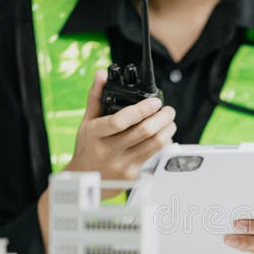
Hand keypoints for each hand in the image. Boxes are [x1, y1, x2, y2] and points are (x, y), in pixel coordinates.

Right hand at [65, 70, 176, 196]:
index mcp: (95, 133)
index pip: (120, 120)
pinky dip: (164, 144)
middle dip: (162, 118)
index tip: (155, 102)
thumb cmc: (88, 147)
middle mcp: (108, 150)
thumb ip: (95, 97)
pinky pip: (155, 157)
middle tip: (168, 110)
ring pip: (154, 145)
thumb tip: (101, 74)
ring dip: (167, 130)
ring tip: (169, 122)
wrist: (84, 179)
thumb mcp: (86, 122)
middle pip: (144, 132)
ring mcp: (122, 165)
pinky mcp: (133, 176)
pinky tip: (164, 137)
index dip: (142, 110)